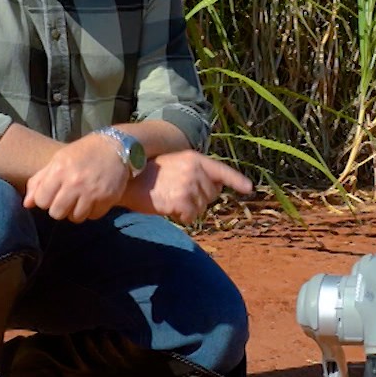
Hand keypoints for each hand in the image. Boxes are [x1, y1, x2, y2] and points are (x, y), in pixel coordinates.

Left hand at [23, 134, 129, 221]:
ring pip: (75, 218)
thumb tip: (27, 204)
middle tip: (67, 198)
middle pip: (57, 213)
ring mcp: (92, 192)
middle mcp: (74, 183)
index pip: (41, 201)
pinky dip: (92, 211)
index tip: (52, 194)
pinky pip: (93, 216)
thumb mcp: (57, 160)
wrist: (115, 146)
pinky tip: (93, 199)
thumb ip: (39, 181)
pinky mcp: (107, 198)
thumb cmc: (82, 152)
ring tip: (80, 199)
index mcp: (59, 170)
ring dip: (76, 211)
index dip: (45, 200)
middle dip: (59, 208)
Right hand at [123, 151, 253, 223]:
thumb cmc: (147, 174)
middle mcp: (195, 170)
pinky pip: (191, 217)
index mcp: (194, 158)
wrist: (126, 179)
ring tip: (169, 198)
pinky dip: (182, 217)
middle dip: (199, 198)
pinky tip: (168, 208)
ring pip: (202, 208)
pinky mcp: (182, 201)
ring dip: (188, 209)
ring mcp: (189, 185)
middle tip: (177, 193)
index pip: (221, 170)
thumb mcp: (174, 164)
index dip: (236, 180)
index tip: (248, 189)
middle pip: (212, 194)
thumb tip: (213, 187)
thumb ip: (194, 172)